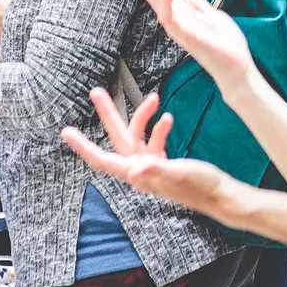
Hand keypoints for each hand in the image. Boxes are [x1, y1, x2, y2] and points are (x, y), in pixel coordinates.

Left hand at [62, 87, 235, 216]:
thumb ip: (155, 170)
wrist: (220, 194)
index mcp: (137, 174)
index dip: (83, 146)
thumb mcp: (177, 175)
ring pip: (137, 135)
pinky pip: (154, 140)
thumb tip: (134, 170)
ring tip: (154, 98)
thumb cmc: (199, 187)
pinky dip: (159, 128)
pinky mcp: (164, 163)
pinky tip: (168, 119)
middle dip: (108, 114)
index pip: (102, 159)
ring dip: (143, 116)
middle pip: (117, 138)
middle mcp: (140, 170)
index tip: (67, 132)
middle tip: (96, 92)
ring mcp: (151, 166)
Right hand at [131, 0, 256, 88]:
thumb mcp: (212, 16)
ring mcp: (180, 29)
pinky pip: (173, 20)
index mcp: (179, 13)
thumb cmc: (224, 43)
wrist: (236, 68)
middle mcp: (174, 20)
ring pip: (158, 3)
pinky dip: (169, 3)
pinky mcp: (189, 38)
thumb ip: (198, 6)